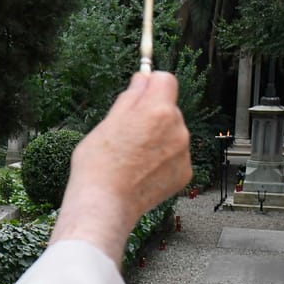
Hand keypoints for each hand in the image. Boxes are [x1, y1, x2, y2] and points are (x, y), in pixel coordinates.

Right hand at [51, 70, 191, 261]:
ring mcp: (183, 153)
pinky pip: (175, 156)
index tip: (140, 91)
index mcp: (158, 111)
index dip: (150, 84)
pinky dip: (162, 159)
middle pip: (168, 108)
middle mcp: (178, 129)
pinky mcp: (184, 173)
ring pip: (173, 133)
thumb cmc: (99, 165)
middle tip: (127, 133)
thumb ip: (131, 97)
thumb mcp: (108, 122)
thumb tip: (142, 79)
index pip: (166, 79)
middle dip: (152, 114)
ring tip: (133, 156)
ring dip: (158, 138)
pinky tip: (142, 170)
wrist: (105, 204)